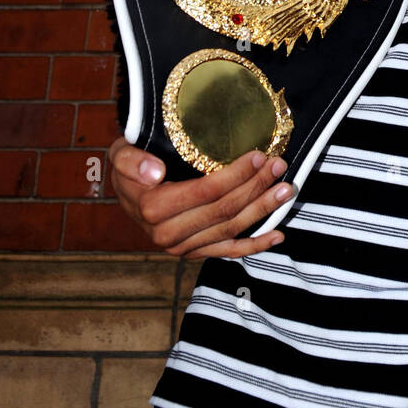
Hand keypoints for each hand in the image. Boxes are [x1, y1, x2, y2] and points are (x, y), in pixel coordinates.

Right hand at [106, 136, 294, 259]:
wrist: (125, 195)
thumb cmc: (130, 167)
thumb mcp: (121, 154)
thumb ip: (131, 161)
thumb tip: (154, 172)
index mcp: (155, 208)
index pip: (206, 191)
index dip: (236, 175)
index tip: (259, 155)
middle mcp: (169, 234)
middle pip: (224, 210)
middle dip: (256, 187)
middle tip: (280, 166)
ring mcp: (184, 247)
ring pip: (231, 229)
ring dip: (262, 210)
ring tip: (286, 190)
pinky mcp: (195, 253)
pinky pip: (229, 251)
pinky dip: (256, 245)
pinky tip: (278, 234)